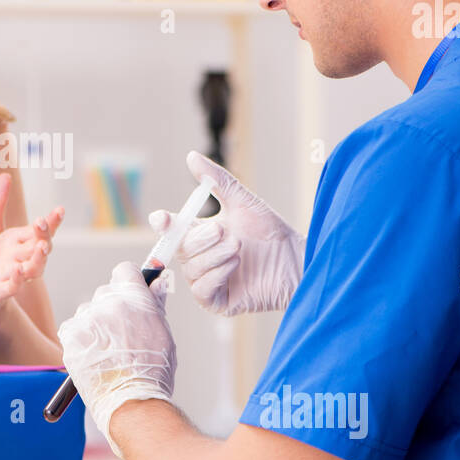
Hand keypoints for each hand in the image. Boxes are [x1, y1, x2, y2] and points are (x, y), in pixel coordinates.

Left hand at [0, 173, 63, 326]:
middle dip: (44, 235)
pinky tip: (16, 270)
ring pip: (34, 268)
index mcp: (22, 243)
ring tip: (41, 248)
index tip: (59, 210)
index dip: (52, 222)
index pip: (41, 231)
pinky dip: (16, 279)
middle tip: (42, 222)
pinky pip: (13, 286)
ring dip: (38, 259)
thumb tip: (6, 175)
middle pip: (41, 247)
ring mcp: (15, 276)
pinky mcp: (3, 291)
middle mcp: (23, 259)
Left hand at [57, 261, 175, 457]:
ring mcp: (86, 319)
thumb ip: (156, 304)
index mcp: (134, 298)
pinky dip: (81, 340)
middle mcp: (107, 303)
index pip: (125, 270)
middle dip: (113, 307)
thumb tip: (157, 282)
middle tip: (123, 334)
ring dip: (96, 325)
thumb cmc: (152, 372)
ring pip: (88, 312)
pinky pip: (73, 329)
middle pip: (106, 292)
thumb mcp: (164, 333)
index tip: (132, 292)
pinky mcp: (70, 336)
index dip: (130, 281)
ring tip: (109, 352)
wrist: (131, 402)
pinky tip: (95, 357)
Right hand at [149, 151, 305, 316]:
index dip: (164, 224)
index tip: (163, 218)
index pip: (172, 230)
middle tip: (225, 231)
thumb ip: (216, 181)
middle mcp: (199, 259)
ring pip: (191, 268)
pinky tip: (236, 265)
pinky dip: (217, 274)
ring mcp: (206, 281)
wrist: (296, 259)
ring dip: (215, 255)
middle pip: (180, 248)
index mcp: (199, 235)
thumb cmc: (271, 232)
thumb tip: (191, 157)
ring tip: (239, 248)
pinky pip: (202, 289)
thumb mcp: (242, 202)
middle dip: (201, 238)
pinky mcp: (217, 302)